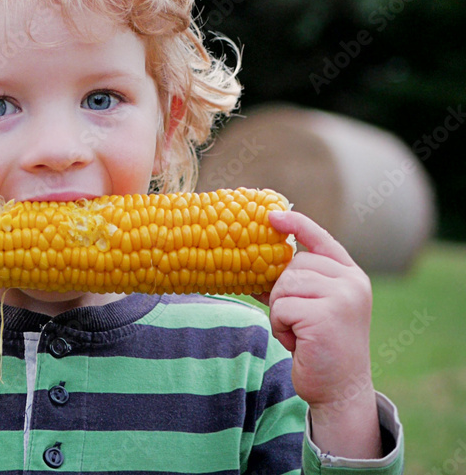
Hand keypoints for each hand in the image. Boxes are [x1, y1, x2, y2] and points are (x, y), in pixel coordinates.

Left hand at [253, 209, 381, 457]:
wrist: (339, 390)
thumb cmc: (320, 347)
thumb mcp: (310, 308)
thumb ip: (294, 283)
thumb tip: (253, 260)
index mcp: (350, 276)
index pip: (320, 239)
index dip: (295, 225)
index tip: (271, 215)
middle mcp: (351, 282)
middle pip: (293, 266)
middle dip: (283, 294)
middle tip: (298, 322)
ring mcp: (342, 297)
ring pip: (283, 286)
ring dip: (281, 312)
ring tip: (299, 333)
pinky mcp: (326, 315)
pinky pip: (281, 307)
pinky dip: (281, 326)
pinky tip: (299, 343)